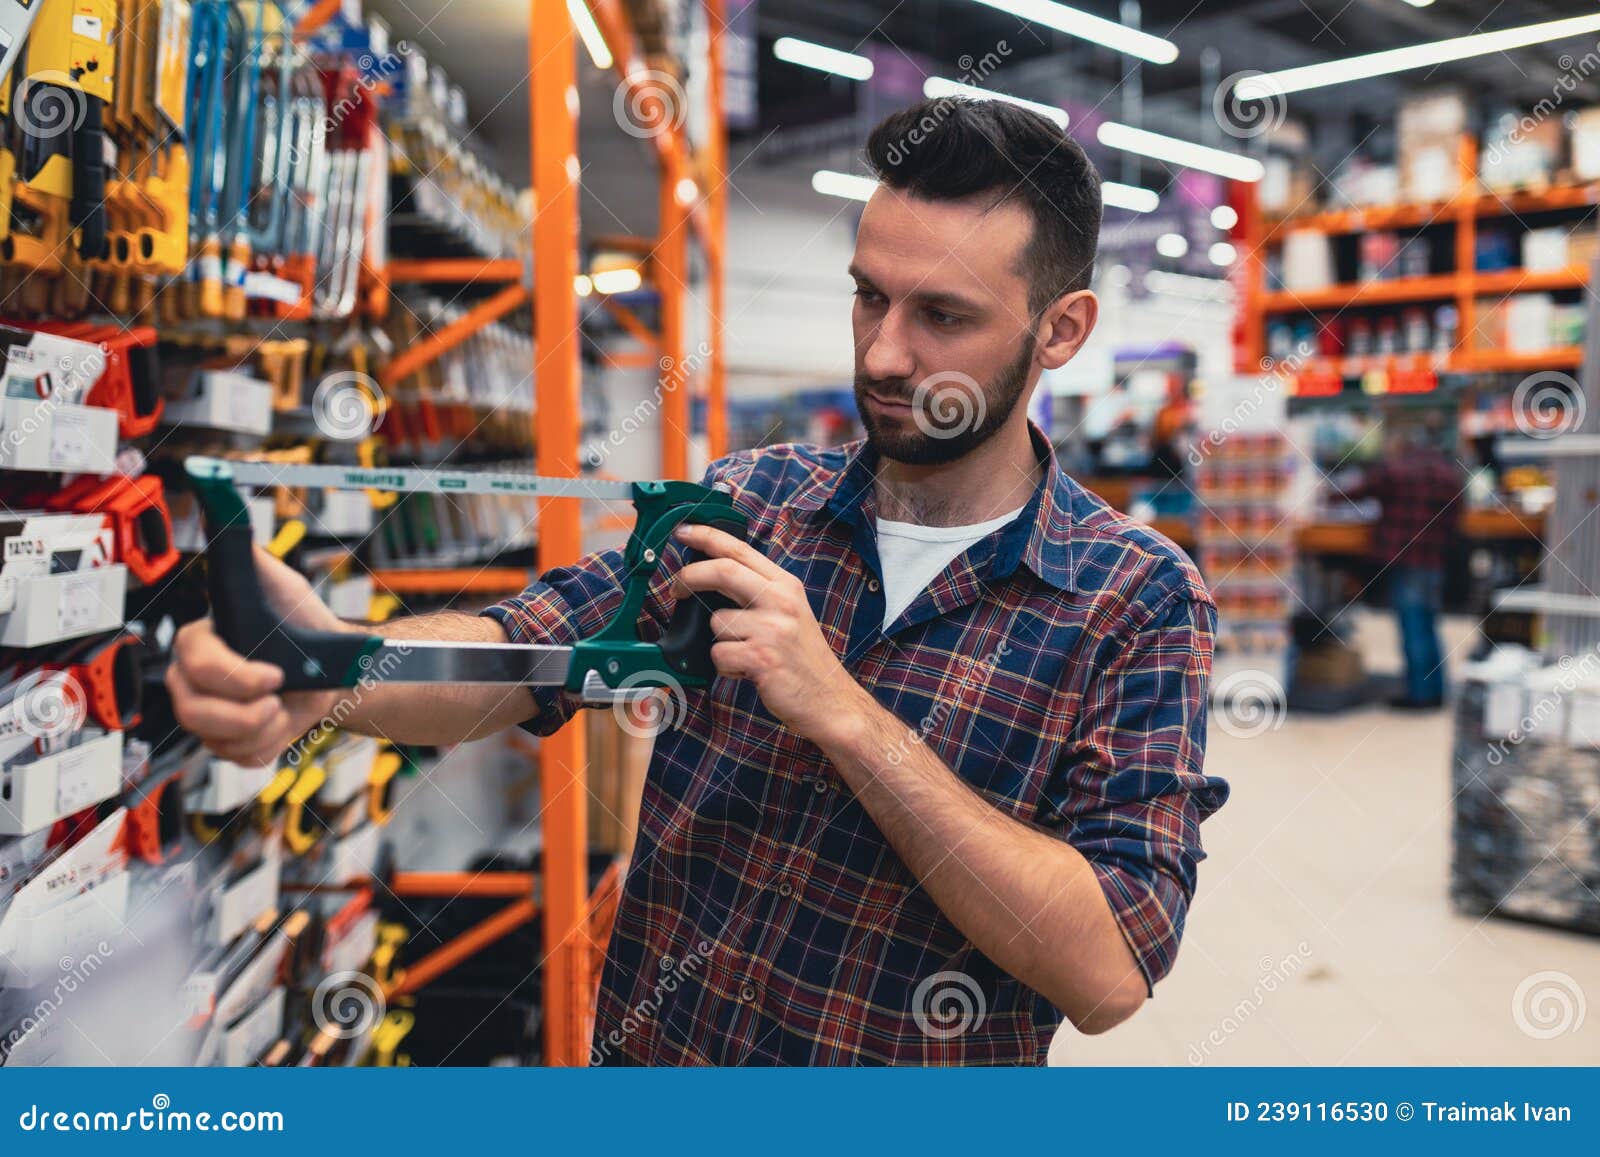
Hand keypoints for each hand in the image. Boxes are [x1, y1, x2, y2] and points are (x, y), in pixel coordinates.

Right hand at [166, 546, 343, 766]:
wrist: (332, 667)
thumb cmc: (303, 623)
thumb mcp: (282, 585)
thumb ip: (252, 560)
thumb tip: (231, 520)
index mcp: (199, 641)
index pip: (195, 663)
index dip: (234, 676)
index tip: (275, 677)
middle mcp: (192, 680)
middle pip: (193, 711)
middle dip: (245, 714)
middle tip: (279, 702)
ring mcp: (206, 713)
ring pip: (215, 740)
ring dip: (262, 731)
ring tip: (284, 710)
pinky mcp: (226, 741)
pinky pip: (236, 758)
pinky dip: (266, 748)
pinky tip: (281, 725)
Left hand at [671, 524, 864, 742]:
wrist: (828, 698)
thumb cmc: (802, 658)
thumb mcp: (788, 612)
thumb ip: (757, 591)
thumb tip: (712, 576)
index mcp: (784, 585)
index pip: (739, 549)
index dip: (706, 536)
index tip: (683, 531)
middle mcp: (780, 600)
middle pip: (722, 571)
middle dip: (690, 577)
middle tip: (677, 589)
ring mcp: (772, 628)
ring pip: (717, 622)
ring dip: (722, 642)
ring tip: (745, 654)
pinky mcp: (762, 656)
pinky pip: (719, 654)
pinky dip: (727, 666)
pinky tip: (749, 670)